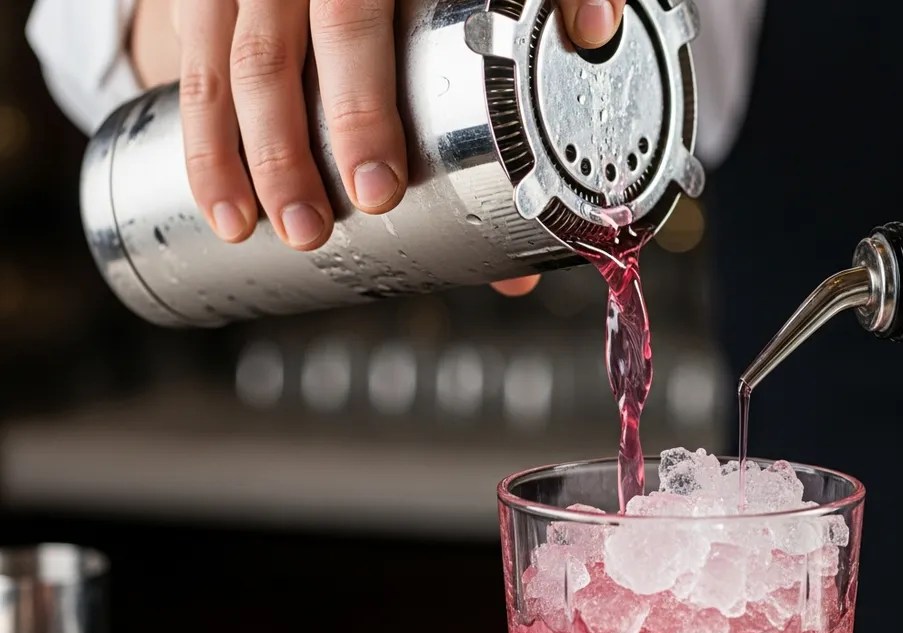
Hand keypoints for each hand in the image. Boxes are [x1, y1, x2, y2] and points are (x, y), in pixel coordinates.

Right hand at [131, 0, 623, 293]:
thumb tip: (597, 34)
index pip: (359, 18)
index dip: (361, 107)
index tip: (378, 186)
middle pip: (284, 51)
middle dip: (300, 150)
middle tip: (325, 225)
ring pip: (228, 60)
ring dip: (238, 153)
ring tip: (265, 228)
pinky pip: (190, 60)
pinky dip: (200, 135)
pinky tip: (217, 201)